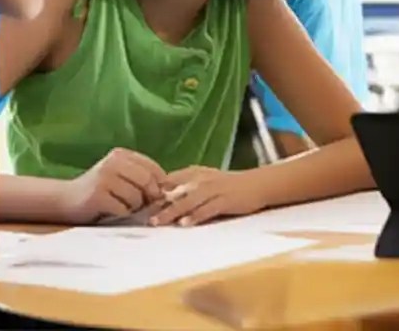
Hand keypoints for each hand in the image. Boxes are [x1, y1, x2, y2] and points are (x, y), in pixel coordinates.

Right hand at [60, 148, 167, 223]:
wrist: (65, 200)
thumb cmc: (100, 190)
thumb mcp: (121, 176)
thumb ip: (141, 177)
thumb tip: (169, 189)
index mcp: (121, 155)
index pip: (153, 168)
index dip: (160, 185)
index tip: (156, 196)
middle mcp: (112, 163)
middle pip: (147, 181)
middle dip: (149, 197)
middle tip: (142, 205)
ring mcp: (103, 178)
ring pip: (136, 197)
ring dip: (134, 208)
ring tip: (122, 206)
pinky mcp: (97, 196)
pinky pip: (123, 209)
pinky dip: (122, 214)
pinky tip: (111, 211)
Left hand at [149, 167, 264, 227]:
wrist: (258, 184)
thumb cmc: (230, 185)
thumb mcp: (206, 180)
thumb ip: (186, 186)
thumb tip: (162, 197)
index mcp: (195, 173)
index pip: (170, 181)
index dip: (155, 194)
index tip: (140, 206)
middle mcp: (203, 180)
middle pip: (177, 193)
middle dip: (160, 206)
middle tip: (146, 218)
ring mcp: (215, 189)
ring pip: (189, 201)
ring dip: (173, 212)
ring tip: (159, 222)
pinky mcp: (226, 200)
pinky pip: (208, 209)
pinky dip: (196, 216)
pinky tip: (186, 224)